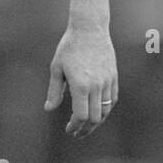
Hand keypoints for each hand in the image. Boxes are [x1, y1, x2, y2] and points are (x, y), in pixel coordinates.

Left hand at [44, 24, 117, 138]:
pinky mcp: (114, 77)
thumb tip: (49, 109)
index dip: (75, 126)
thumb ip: (54, 91)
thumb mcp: (56, 68)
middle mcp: (96, 85)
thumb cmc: (69, 47)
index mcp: (80, 85)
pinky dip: (105, 110)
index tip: (68, 129)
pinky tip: (97, 112)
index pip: (81, 115)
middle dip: (86, 129)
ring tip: (87, 126)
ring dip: (97, 122)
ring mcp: (107, 81)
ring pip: (106, 110)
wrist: (90, 29)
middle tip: (77, 133)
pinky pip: (112, 99)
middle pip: (95, 118)